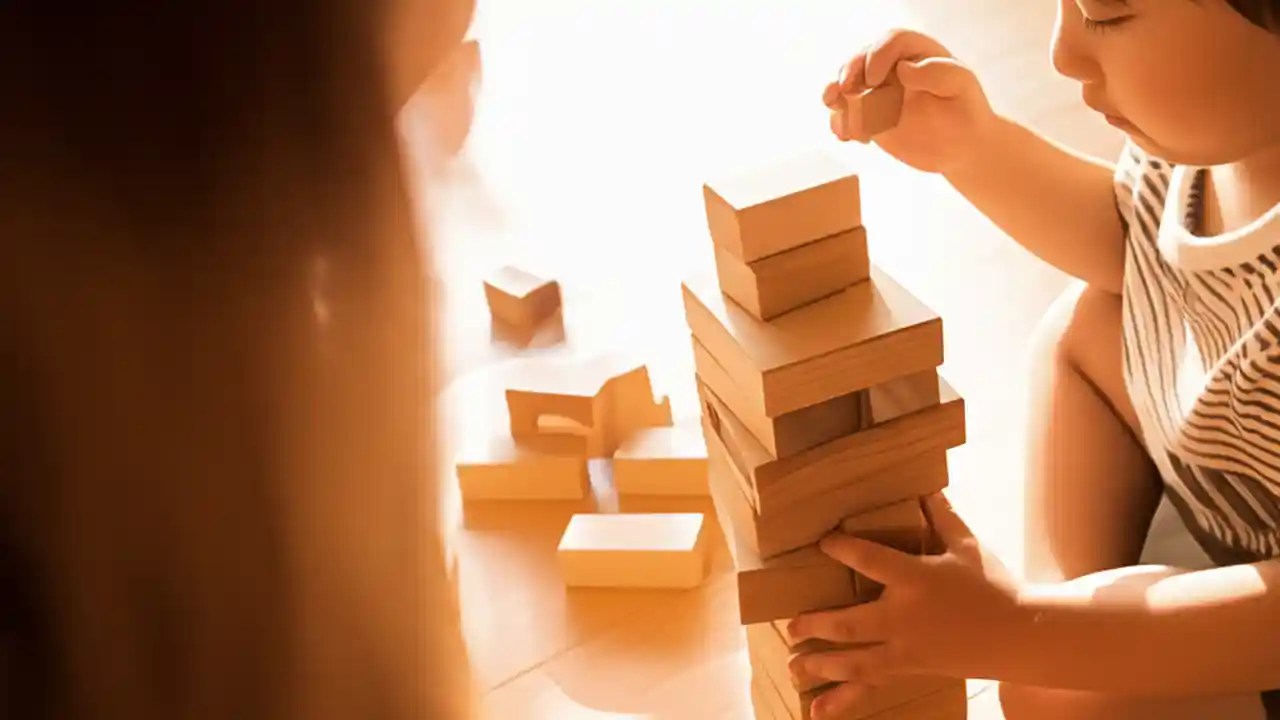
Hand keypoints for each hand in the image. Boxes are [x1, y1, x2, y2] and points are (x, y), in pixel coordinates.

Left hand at [786, 492, 1023, 719]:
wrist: (1022, 636)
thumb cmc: (995, 585)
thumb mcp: (967, 545)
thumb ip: (942, 516)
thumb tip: (925, 485)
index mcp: (917, 580)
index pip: (870, 560)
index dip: (842, 549)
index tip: (821, 542)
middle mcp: (905, 617)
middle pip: (850, 625)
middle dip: (816, 625)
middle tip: (790, 626)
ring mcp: (906, 649)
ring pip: (855, 662)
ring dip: (820, 665)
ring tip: (793, 666)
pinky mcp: (911, 669)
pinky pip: (871, 687)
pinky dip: (843, 701)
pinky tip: (817, 712)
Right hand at [821, 28, 998, 174]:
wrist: (962, 146)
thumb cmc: (967, 112)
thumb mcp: (960, 87)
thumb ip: (937, 73)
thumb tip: (903, 69)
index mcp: (917, 52)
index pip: (891, 41)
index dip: (878, 55)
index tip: (875, 79)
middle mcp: (892, 68)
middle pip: (861, 58)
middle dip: (849, 72)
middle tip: (846, 90)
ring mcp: (878, 93)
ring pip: (847, 86)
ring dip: (836, 96)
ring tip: (835, 107)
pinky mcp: (869, 116)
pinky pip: (846, 116)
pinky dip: (841, 124)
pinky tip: (849, 136)